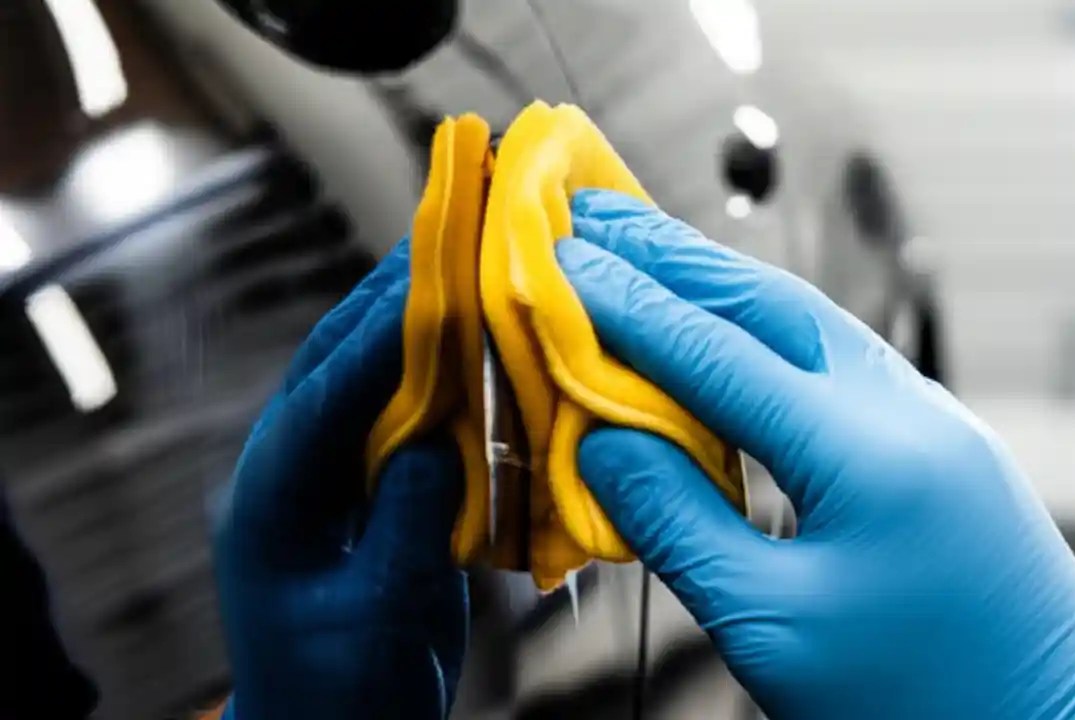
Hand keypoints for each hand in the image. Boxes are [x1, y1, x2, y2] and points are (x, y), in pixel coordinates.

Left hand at [213, 239, 466, 719]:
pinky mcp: (360, 487)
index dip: (386, 334)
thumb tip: (444, 437)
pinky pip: (393, 412)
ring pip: (362, 375)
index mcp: (273, 498)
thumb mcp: (384, 615)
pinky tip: (477, 346)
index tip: (442, 280)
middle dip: (392, 296)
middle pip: (336, 359)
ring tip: (465, 262)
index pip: (327, 392)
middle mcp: (289, 469)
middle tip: (454, 232)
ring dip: (410, 321)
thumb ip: (412, 522)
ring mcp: (322, 475)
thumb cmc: (344, 691)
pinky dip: (433, 372)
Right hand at [557, 190, 1074, 718]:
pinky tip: (725, 323)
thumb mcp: (772, 625)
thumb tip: (601, 445)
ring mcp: (930, 417)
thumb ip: (678, 523)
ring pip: (807, 318)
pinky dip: (763, 325)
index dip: (625, 304)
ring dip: (717, 277)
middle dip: (669, 252)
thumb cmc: (916, 701)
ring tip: (643, 245)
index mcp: (865, 454)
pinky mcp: (937, 438)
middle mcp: (906, 410)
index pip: (714, 353)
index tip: (557, 259)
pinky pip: (836, 355)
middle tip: (592, 211)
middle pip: (766, 303)